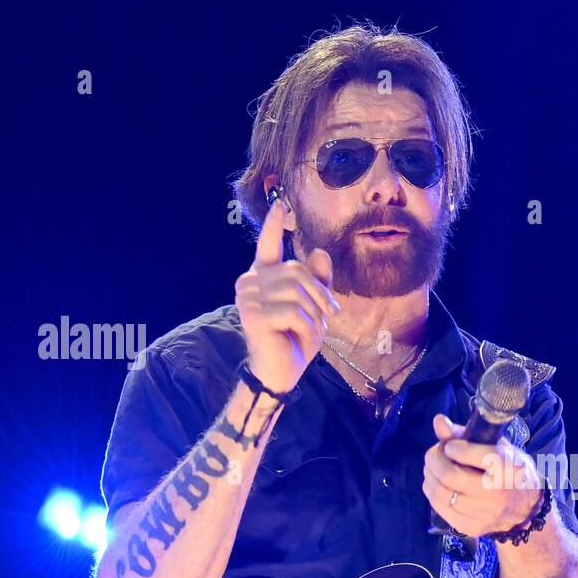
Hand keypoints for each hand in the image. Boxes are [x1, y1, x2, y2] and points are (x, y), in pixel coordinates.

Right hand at [234, 198, 340, 392]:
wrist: (281, 372)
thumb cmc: (295, 339)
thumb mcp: (314, 308)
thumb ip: (318, 281)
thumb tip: (319, 252)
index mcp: (263, 277)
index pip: (267, 246)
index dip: (273, 225)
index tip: (280, 204)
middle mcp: (249, 282)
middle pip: (296, 270)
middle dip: (320, 294)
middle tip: (331, 315)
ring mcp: (247, 298)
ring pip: (297, 290)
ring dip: (315, 313)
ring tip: (314, 329)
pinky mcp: (252, 315)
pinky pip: (293, 311)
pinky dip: (306, 326)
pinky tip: (300, 336)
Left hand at [423, 413, 542, 538]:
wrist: (525, 510)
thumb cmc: (511, 471)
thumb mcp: (498, 447)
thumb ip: (467, 434)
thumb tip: (438, 421)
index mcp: (510, 468)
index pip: (474, 455)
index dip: (454, 447)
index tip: (451, 445)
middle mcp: (498, 493)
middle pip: (450, 476)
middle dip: (434, 460)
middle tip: (434, 454)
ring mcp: (485, 514)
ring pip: (441, 493)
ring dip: (430, 476)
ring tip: (434, 468)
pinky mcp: (473, 527)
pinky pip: (440, 508)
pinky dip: (432, 492)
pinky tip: (437, 485)